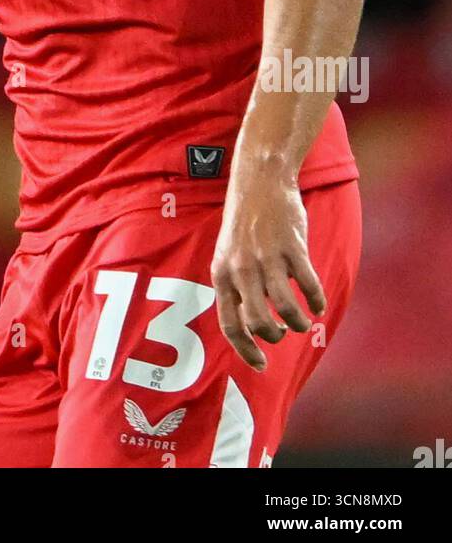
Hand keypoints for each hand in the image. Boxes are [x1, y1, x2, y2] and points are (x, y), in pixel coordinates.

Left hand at [210, 173, 325, 370]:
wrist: (260, 179)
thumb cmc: (245, 221)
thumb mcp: (228, 253)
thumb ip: (236, 285)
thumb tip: (251, 324)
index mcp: (222, 273)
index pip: (230, 324)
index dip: (245, 349)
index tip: (261, 363)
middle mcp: (242, 268)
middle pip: (259, 322)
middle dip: (274, 336)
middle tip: (283, 332)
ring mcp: (267, 257)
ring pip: (286, 308)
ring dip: (298, 322)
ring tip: (304, 321)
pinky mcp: (292, 246)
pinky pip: (308, 285)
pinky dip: (316, 300)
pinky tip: (319, 304)